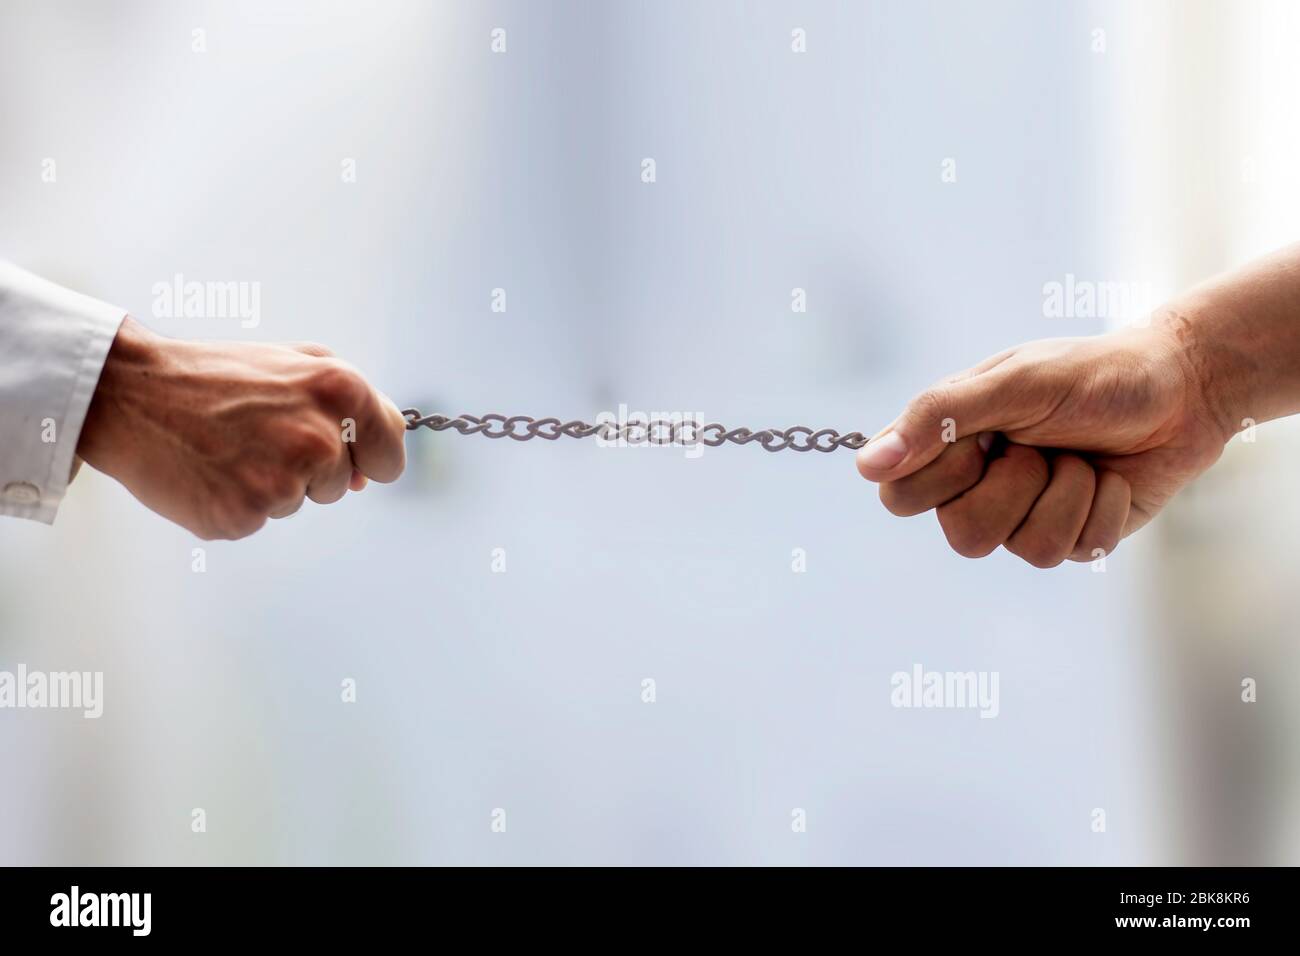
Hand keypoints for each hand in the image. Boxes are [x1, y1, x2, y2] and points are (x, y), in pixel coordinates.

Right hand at [77, 317, 406, 539]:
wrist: (134, 394)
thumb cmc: (216, 376)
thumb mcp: (297, 364)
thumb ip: (350, 408)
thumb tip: (372, 469)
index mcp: (341, 392)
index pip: (390, 455)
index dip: (369, 459)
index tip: (350, 457)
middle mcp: (319, 438)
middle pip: (343, 485)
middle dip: (312, 468)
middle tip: (261, 435)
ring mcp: (281, 482)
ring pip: (300, 502)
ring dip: (273, 484)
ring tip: (233, 447)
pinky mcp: (244, 516)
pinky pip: (260, 520)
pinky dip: (238, 503)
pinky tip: (213, 470)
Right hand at [854, 321, 1229, 566]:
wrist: (1182, 390)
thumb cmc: (1092, 375)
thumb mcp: (1014, 383)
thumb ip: (939, 417)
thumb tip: (867, 466)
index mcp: (949, 443)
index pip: (899, 494)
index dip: (940, 480)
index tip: (981, 442)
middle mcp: (978, 485)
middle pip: (962, 536)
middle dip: (1016, 488)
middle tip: (1039, 448)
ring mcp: (1024, 516)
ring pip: (1021, 549)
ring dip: (1066, 496)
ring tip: (1081, 459)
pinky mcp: (1071, 538)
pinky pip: (1070, 552)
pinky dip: (1101, 508)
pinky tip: (1109, 478)